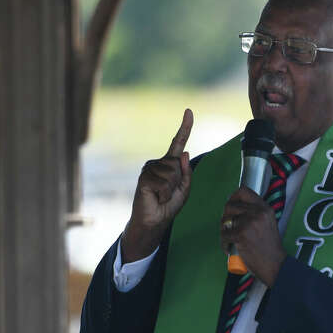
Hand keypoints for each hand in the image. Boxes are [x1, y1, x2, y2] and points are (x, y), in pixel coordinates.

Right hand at [121, 109, 192, 261]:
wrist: (154, 221)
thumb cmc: (168, 206)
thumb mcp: (185, 190)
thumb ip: (187, 172)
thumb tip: (184, 152)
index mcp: (170, 163)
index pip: (178, 142)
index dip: (185, 126)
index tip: (189, 111)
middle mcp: (158, 163)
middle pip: (177, 164)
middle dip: (178, 182)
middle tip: (168, 193)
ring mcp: (149, 169)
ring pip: (171, 174)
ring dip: (171, 189)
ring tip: (161, 195)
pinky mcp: (144, 177)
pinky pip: (163, 182)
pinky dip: (164, 194)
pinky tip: (156, 197)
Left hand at [220, 187, 285, 285]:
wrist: (275, 265)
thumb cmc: (270, 249)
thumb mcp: (268, 224)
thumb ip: (257, 214)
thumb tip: (236, 208)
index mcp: (265, 208)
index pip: (244, 191)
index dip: (233, 196)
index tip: (230, 205)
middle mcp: (258, 213)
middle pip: (230, 205)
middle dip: (225, 216)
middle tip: (227, 227)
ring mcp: (249, 223)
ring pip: (225, 220)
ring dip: (223, 230)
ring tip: (229, 239)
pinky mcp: (241, 234)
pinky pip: (224, 235)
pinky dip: (224, 243)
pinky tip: (229, 249)